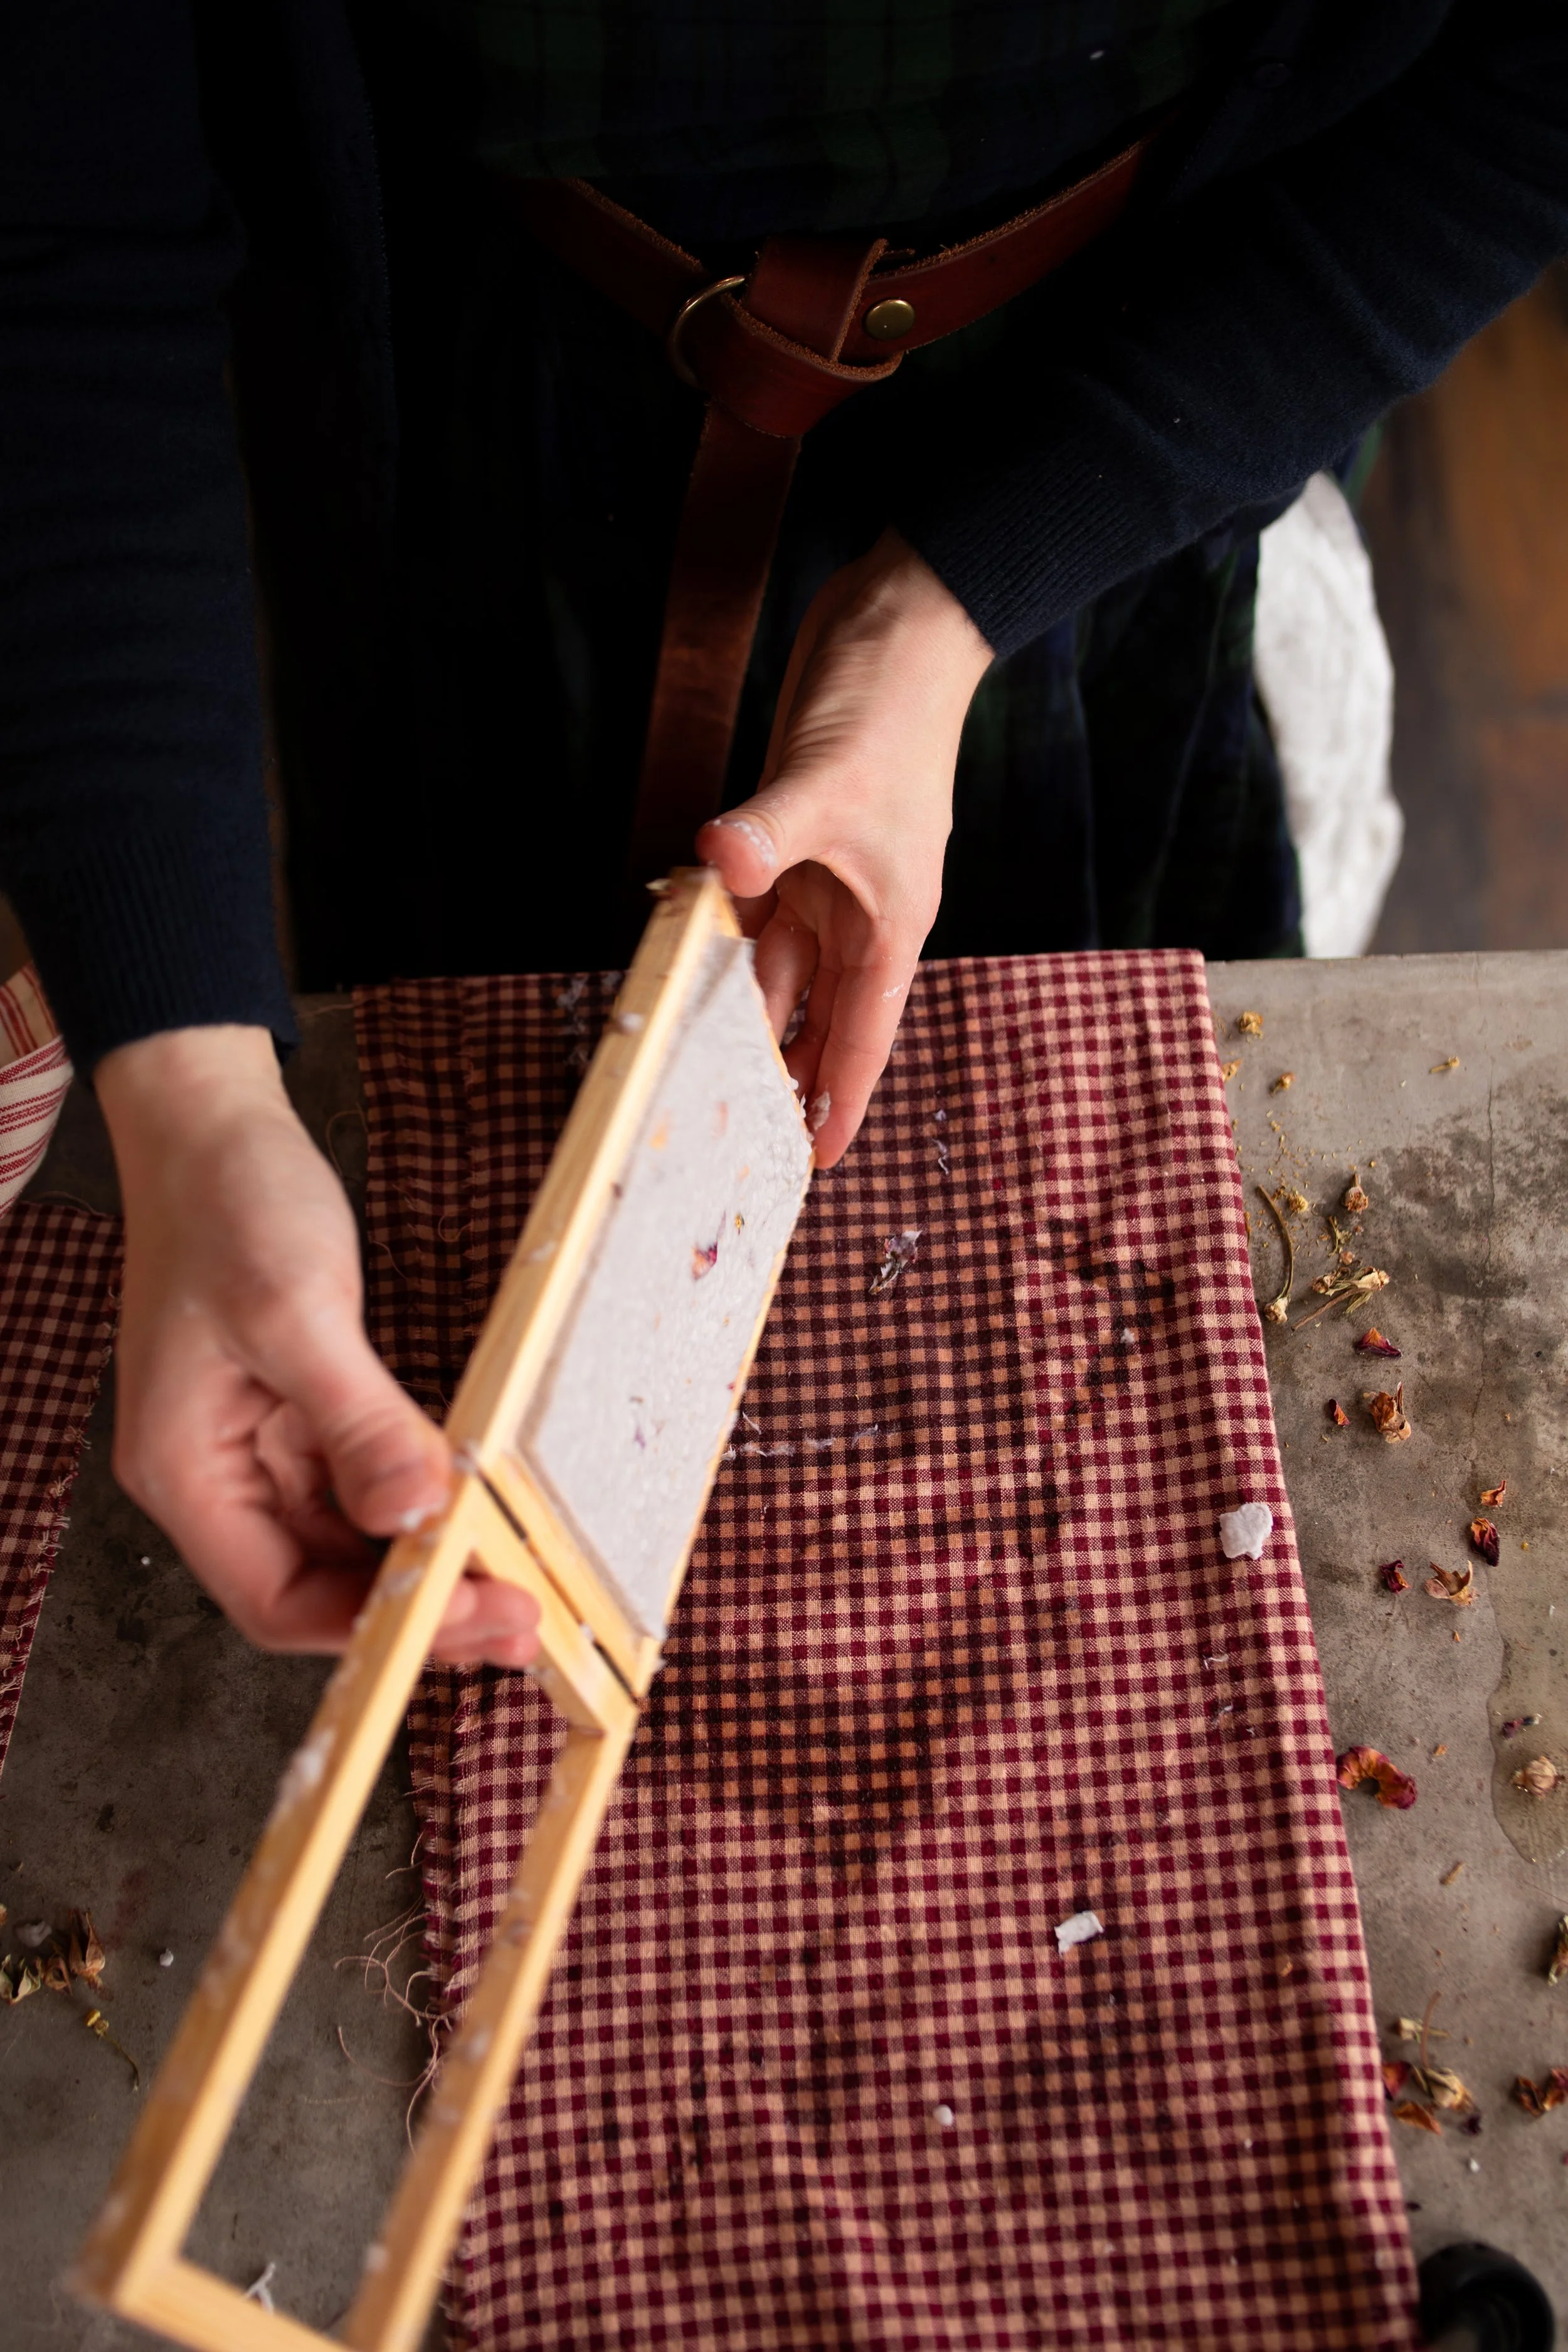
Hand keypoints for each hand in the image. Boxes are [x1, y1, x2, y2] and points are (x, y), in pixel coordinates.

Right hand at [96, 1026, 539, 1665]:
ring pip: (348, 1544)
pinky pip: (362, 1486)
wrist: (213, 1128)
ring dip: (428, 1563)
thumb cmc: (230, 1203)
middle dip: (418, 1606)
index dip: (376, 1627)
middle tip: (524, 1615)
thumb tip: (414, 1512)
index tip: (477, 1614)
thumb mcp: (296, 1310)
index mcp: (188, 1472)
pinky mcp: (298, 1416)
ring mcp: (258, 1449)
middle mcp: (217, 1477)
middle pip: (318, 1587)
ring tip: (517, 1575)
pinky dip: (419, 1503)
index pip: (277, 1601)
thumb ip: (357, 1420)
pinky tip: (477, 1506)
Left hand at [697, 527, 991, 1165]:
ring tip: (703, 1075)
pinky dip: (720, 941)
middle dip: (784, 1074)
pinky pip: (751, 910)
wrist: (900, 626)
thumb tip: (719, 861)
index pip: (863, 1033)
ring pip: (777, 968)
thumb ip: (771, 829)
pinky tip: (686, 973)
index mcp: (890, 921)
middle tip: (739, 1137)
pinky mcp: (791, 839)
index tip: (815, 1161)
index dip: (838, 1098)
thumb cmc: (891, 706)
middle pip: (816, 1016)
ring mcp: (824, 877)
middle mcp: (858, 912)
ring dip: (744, 1015)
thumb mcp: (828, 777)